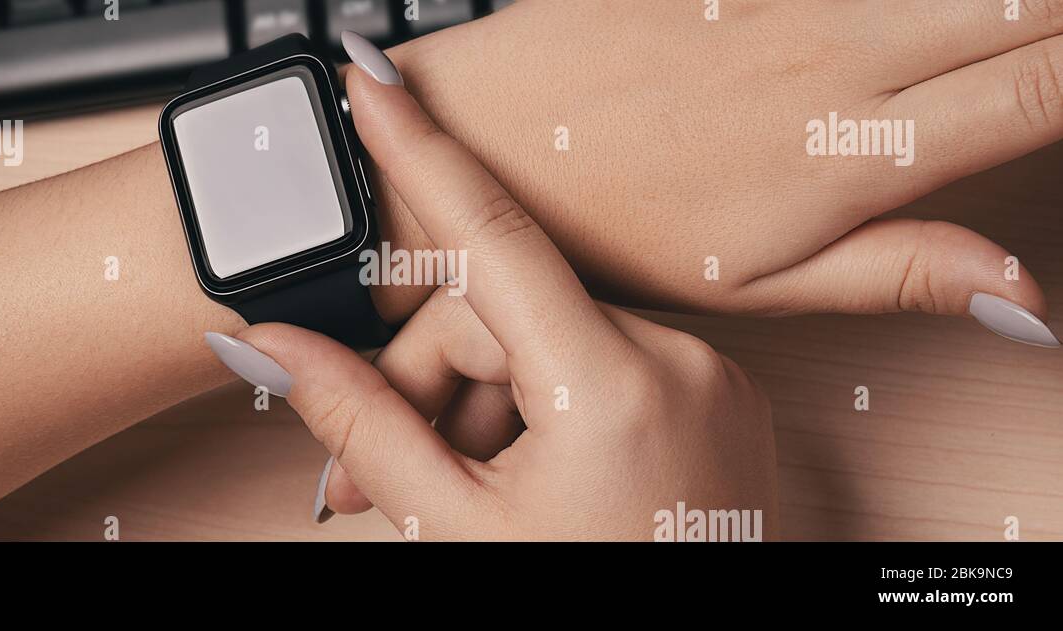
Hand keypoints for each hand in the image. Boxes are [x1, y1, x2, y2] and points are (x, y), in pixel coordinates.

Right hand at [206, 36, 776, 539]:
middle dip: (428, 380)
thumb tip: (272, 347)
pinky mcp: (715, 398)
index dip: (417, 150)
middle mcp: (680, 362)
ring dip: (480, 404)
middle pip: (503, 312)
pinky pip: (599, 364)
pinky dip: (540, 408)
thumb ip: (358, 422)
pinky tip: (520, 477)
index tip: (372, 83)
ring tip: (461, 495)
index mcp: (617, 389)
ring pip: (547, 340)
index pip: (490, 235)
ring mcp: (708, 379)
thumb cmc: (585, 610)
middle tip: (377, 473)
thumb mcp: (451, 529)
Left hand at [373, 0, 1060, 346]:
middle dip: (1050, 20)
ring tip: (992, 23)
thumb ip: (901, 269)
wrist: (488, 135)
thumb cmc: (615, 224)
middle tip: (1048, 45)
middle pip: (1016, 1)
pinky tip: (886, 13)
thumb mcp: (759, 283)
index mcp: (852, 148)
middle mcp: (835, 49)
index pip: (1039, 85)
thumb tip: (1031, 296)